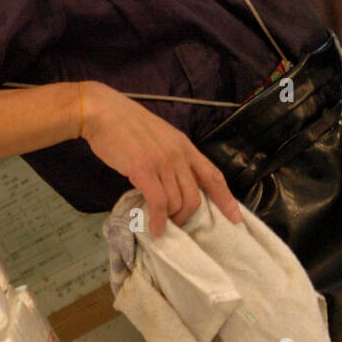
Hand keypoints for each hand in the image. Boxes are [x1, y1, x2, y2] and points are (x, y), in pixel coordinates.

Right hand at [78, 81, 241, 235]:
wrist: (104, 112)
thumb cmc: (128, 125)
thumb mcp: (161, 137)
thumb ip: (172, 157)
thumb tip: (174, 182)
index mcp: (185, 146)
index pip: (213, 175)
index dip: (226, 199)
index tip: (236, 217)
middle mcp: (179, 155)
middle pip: (195, 196)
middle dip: (188, 216)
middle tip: (176, 223)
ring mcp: (162, 162)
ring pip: (178, 202)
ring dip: (172, 219)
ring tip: (163, 224)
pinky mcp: (144, 170)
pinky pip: (159, 203)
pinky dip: (159, 220)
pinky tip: (156, 229)